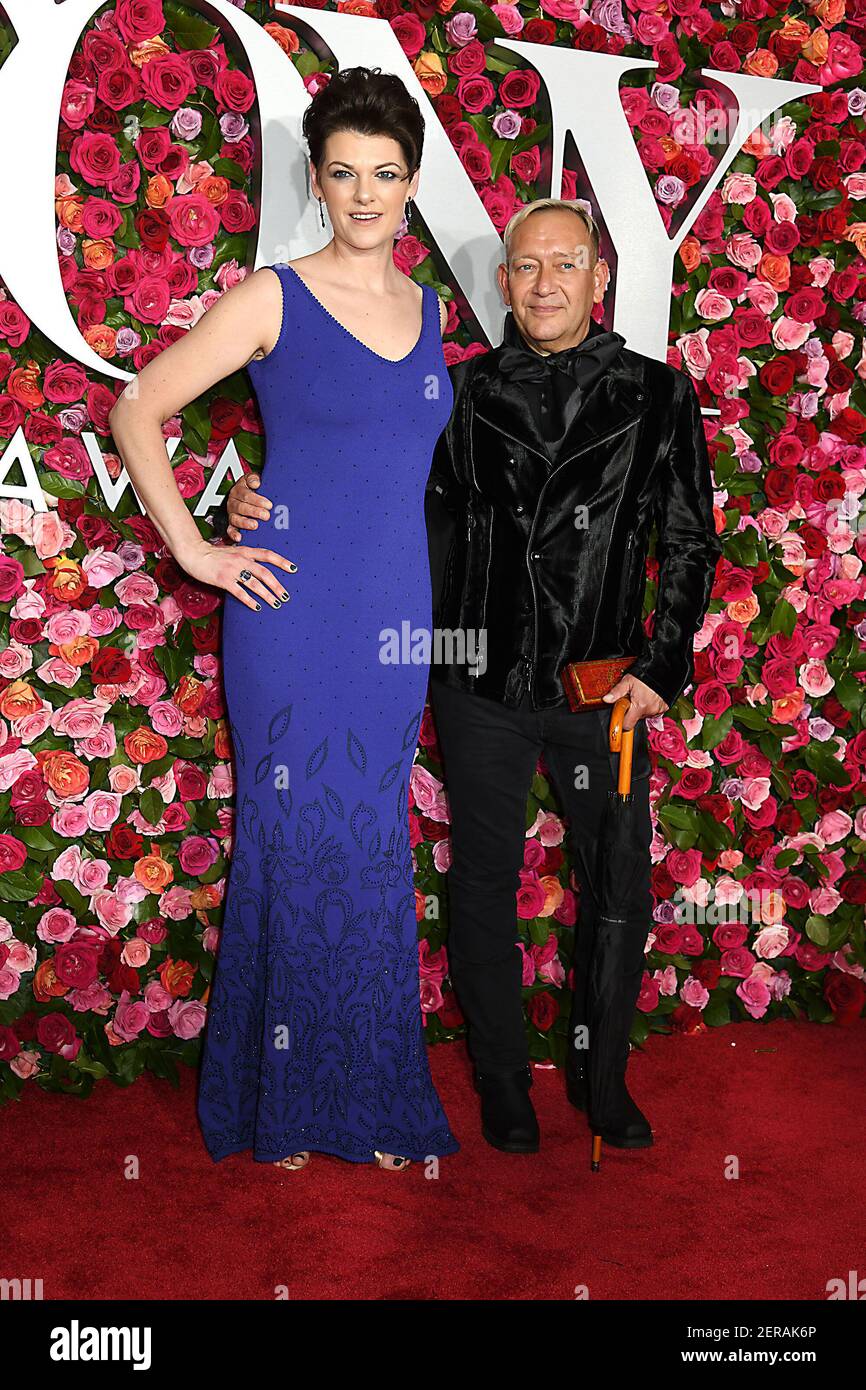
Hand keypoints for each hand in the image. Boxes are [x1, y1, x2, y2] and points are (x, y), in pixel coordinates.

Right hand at [178, 538, 296, 612]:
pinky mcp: (223, 580)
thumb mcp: (232, 550)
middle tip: (285, 596)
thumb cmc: (212, 553)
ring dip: (267, 595)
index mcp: (245, 551)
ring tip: (276, 604)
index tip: (293, 569)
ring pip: (255, 584)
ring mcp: (233, 570)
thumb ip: (244, 556)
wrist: (193, 552)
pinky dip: (250, 600)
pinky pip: (240, 592)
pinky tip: (257, 607)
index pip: (267, 554)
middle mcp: (241, 559)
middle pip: (265, 573)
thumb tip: (256, 565)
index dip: (281, 561)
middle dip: (277, 586)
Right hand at [226, 471, 271, 542]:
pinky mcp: (231, 524)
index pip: (246, 494)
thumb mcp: (252, 479)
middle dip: (254, 512)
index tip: (268, 504)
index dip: (257, 500)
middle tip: (266, 515)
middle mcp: (233, 502)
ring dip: (245, 523)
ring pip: (235, 518)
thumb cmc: (251, 489)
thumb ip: (253, 479)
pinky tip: (239, 537)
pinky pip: (230, 529)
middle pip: (241, 507)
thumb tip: (256, 483)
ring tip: (255, 525)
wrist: (245, 496)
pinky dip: (233, 534)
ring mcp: (232, 513)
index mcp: (238, 490)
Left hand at [602, 675, 668, 729]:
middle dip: (632, 710)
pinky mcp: (664, 708)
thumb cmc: (646, 674)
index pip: (627, 724)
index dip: (622, 720)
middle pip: (636, 718)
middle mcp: (649, 710)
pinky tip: (649, 697)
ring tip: (641, 696)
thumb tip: (606, 699)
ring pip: (644, 714)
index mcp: (639, 706)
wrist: (663, 670)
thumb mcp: (628, 681)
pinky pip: (654, 711)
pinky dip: (650, 706)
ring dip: (641, 708)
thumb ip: (616, 692)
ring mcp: (658, 710)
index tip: (621, 713)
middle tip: (632, 698)